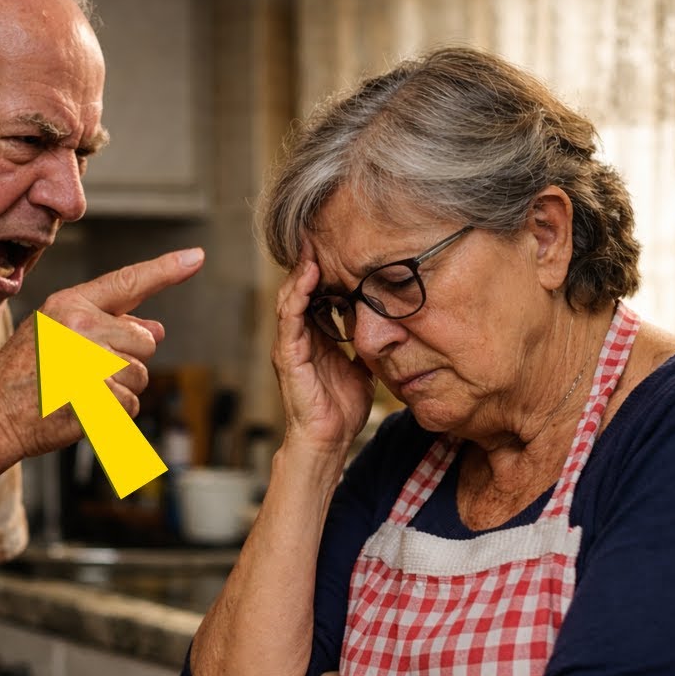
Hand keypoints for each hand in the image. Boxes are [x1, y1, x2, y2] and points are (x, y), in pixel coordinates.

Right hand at [0, 248, 204, 460]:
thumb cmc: (24, 375)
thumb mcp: (57, 335)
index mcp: (69, 304)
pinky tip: (85, 409)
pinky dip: (114, 415)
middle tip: (89, 373)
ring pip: (140, 375)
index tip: (196, 257)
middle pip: (144, 341)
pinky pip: (130, 404)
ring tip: (82, 391)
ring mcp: (86, 361)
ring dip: (121, 390)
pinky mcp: (93, 395)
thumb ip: (107, 326)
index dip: (166, 270)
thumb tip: (156, 329)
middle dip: (129, 360)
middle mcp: (79, 326)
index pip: (127, 282)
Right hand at [272, 245, 373, 456]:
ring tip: (312, 246)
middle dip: (308, 263)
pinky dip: (298, 294)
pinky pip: (290, 318)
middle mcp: (298, 337)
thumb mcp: (361, 367)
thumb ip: (365, 345)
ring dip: (301, 272)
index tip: (337, 246)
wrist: (328, 440)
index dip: (323, 271)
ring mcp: (290, 345)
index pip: (314, 295)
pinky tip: (308, 275)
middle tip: (320, 235)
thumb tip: (386, 327)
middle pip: (299, 290)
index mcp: (313, 338)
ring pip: (290, 298)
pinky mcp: (288, 356)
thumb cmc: (341, 408)